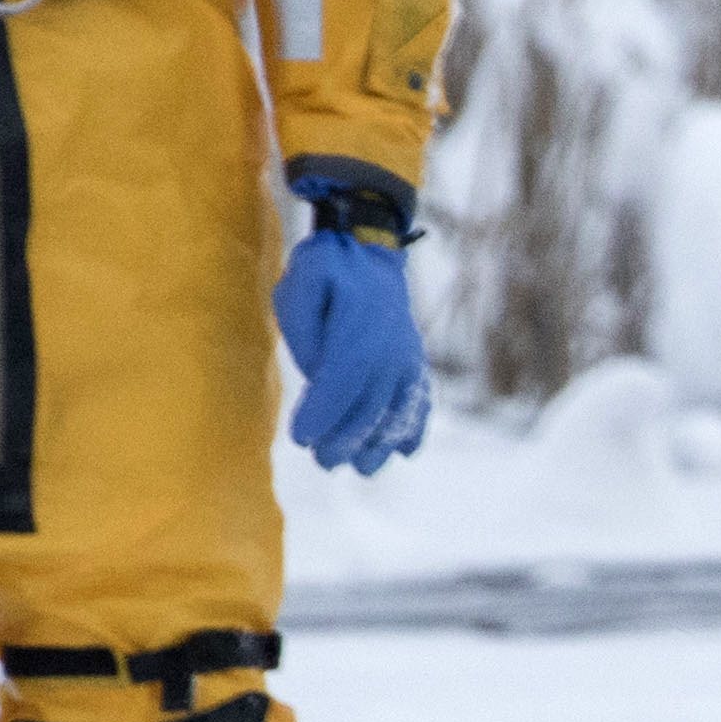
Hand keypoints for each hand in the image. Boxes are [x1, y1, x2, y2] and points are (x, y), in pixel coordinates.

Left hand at [273, 223, 428, 474]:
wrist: (371, 253)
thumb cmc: (326, 270)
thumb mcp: (302, 281)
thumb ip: (305, 326)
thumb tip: (319, 372)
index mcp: (362, 322)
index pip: (344, 376)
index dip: (324, 412)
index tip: (300, 438)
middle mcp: (393, 344)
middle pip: (371, 402)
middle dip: (347, 438)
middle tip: (323, 460)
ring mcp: (408, 356)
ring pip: (398, 408)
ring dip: (381, 443)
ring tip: (361, 468)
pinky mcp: (415, 365)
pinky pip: (420, 401)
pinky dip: (414, 427)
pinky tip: (405, 451)